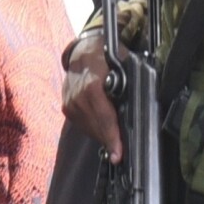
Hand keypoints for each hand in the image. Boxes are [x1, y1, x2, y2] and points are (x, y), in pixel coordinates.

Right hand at [62, 32, 122, 163]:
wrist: (83, 49)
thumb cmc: (106, 55)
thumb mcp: (124, 66)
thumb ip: (129, 87)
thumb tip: (137, 110)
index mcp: (92, 87)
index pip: (104, 118)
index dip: (112, 137)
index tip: (118, 154)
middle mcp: (77, 97)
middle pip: (97, 127)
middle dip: (110, 140)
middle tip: (120, 152)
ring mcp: (70, 103)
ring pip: (89, 128)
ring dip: (102, 135)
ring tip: (113, 140)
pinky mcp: (66, 107)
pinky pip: (82, 124)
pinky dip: (94, 128)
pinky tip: (103, 127)